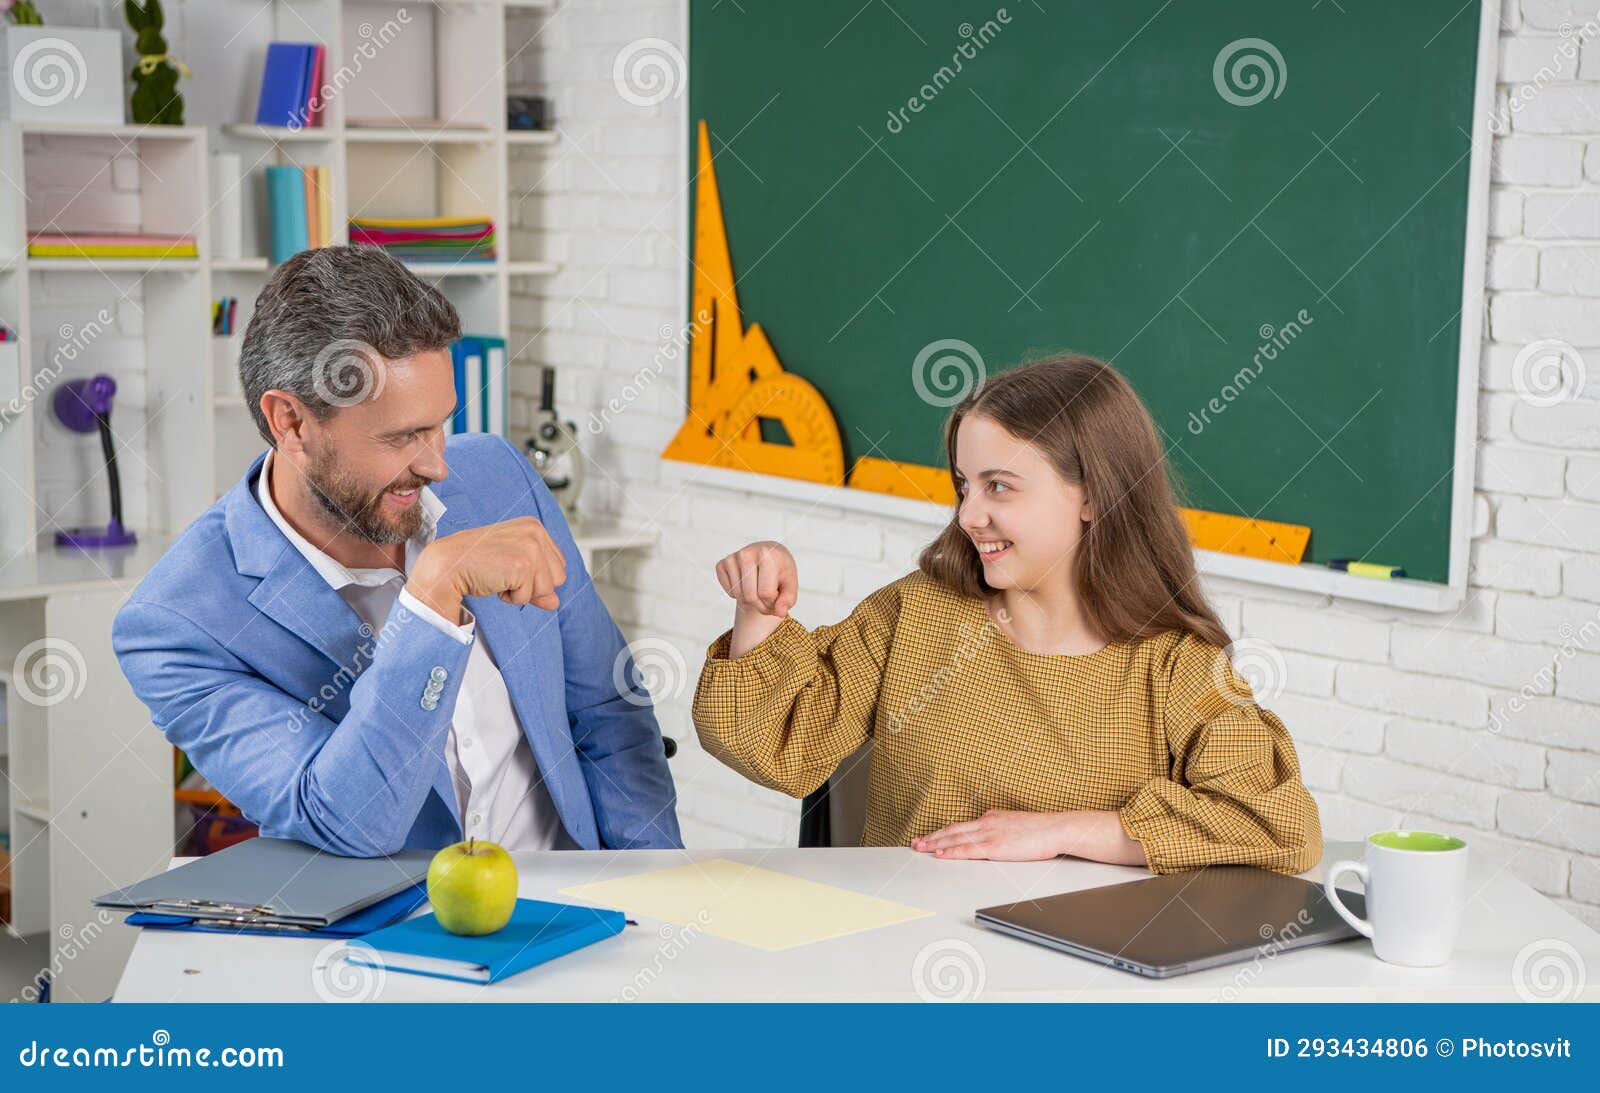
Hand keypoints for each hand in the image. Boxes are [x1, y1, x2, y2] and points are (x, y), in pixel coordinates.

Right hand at [407, 516, 567, 621]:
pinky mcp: (523, 565)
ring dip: (521, 592)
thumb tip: (556, 602)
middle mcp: (535, 532)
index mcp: (534, 526)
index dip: (536, 577)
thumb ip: (538, 583)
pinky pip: (527, 597)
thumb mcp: (512, 569)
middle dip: (532, 585)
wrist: (448, 565)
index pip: (558, 565)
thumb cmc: (475, 562)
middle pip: (558, 578)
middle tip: (503, 573)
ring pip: (547, 590)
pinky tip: (494, 581)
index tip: (510, 569)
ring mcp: (530, 547)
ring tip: (498, 576)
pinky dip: (510, 597)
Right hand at [715, 540, 797, 617]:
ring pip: (738, 596)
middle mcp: (746, 554)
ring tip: (759, 592)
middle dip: (760, 606)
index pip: (766, 593)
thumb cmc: (780, 570)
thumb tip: (780, 612)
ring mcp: (732, 558)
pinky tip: (746, 585)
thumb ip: (788, 599)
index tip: (777, 596)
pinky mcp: (721, 564)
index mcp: (766, 554)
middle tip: (768, 600)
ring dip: (749, 602)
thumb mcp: (791, 583)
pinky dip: (737, 595)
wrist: (769, 555)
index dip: (772, 602)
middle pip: (750, 597)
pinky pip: (729, 591)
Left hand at [911, 809, 1071, 861]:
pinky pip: (967, 850)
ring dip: (935, 844)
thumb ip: (1001, 829)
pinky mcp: (995, 846)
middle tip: (915, 842)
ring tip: (920, 848)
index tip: (929, 836)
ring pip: (955, 838)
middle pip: (953, 830)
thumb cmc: (1042, 831)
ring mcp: (989, 833)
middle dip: (932, 837)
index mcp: (991, 817)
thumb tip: (993, 837)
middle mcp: (986, 822)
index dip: (943, 832)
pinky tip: (940, 855)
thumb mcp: (1016, 824)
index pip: (961, 825)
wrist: (1057, 828)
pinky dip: (951, 852)